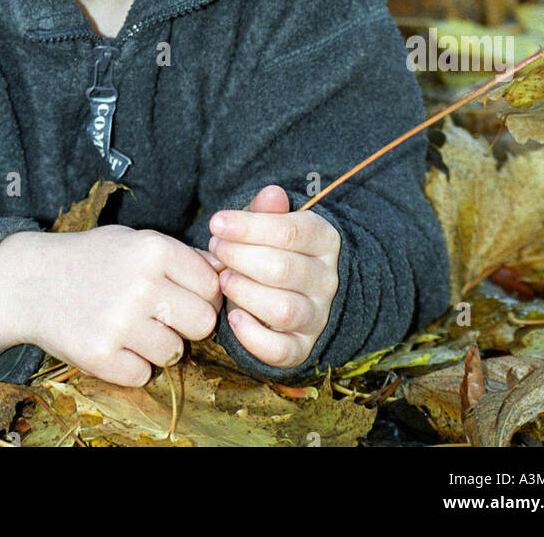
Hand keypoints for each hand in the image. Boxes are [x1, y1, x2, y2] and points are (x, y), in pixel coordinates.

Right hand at [25, 225, 222, 387]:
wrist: (30, 282)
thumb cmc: (91, 259)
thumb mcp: (135, 240)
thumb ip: (181, 256)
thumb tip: (225, 272)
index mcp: (153, 248)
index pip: (212, 285)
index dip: (202, 295)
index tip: (183, 295)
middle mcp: (141, 284)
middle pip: (203, 323)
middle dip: (187, 324)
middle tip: (162, 317)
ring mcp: (120, 322)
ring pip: (174, 353)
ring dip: (158, 347)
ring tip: (132, 328)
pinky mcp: (100, 356)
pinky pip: (142, 375)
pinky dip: (131, 366)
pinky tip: (114, 344)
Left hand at [208, 184, 340, 371]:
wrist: (296, 291)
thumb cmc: (275, 249)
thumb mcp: (272, 225)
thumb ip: (268, 212)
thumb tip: (272, 193)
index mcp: (324, 241)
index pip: (290, 231)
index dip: (249, 227)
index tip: (216, 223)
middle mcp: (326, 280)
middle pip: (283, 269)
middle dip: (241, 257)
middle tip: (216, 249)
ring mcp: (317, 316)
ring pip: (284, 309)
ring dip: (246, 293)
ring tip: (223, 279)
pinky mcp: (302, 347)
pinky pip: (281, 350)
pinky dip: (253, 337)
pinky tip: (233, 316)